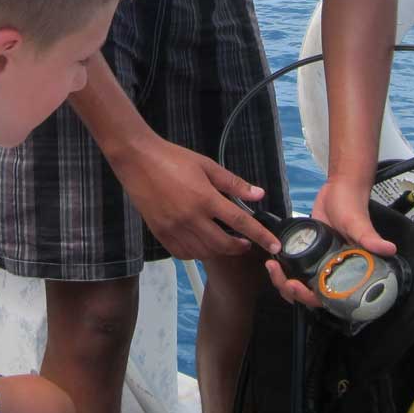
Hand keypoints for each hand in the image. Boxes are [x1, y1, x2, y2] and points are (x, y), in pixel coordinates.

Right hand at [112, 135, 279, 259]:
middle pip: (223, 244)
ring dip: (219, 251)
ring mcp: (174, 228)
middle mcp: (190, 218)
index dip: (260, 235)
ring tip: (225, 242)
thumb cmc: (173, 159)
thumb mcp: (207, 165)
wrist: (138, 160)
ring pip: (203, 252)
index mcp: (205, 198)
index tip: (275, 246)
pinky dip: (196, 253)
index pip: (240, 222)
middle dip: (239, 247)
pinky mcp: (160, 233)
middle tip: (245, 243)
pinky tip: (201, 244)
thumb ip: (233, 183)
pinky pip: (183, 254)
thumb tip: (258, 195)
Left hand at [264, 176, 397, 308]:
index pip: (328, 297)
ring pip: (299, 282)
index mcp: (347, 272)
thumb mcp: (359, 224)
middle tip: (277, 273)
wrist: (339, 188)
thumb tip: (388, 249)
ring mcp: (318, 262)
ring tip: (271, 266)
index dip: (309, 297)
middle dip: (290, 290)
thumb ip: (369, 238)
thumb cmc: (353, 206)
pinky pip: (294, 267)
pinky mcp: (307, 251)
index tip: (296, 287)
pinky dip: (283, 268)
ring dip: (283, 281)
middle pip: (309, 293)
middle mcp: (332, 271)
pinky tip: (273, 260)